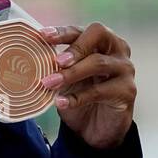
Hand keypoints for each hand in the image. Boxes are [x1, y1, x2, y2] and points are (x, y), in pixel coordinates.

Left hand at [36, 22, 135, 149]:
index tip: (43, 35)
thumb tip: (31, 56)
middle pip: (98, 35)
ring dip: (71, 73)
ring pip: (98, 63)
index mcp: (102, 41)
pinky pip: (100, 91)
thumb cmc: (81, 94)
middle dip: (75, 46)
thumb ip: (57, 65)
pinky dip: (77, 97)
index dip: (63, 32)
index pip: (82, 30)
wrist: (96, 128)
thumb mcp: (67, 77)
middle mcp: (117, 49)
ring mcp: (125, 69)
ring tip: (49, 83)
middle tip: (56, 62)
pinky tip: (60, 102)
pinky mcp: (127, 91)